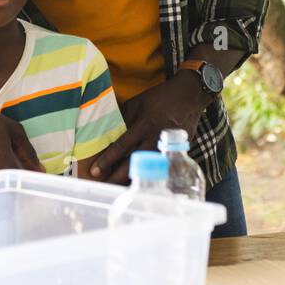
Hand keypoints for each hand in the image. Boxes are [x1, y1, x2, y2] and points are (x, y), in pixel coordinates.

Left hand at [89, 74, 208, 184]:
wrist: (190, 96)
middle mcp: (156, 138)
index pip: (122, 146)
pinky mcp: (177, 151)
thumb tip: (108, 134)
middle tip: (103, 187)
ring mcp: (168, 147)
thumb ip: (123, 120)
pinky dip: (150, 175)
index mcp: (145, 124)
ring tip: (117, 189)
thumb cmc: (159, 97)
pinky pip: (161, 167)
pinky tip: (139, 183)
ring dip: (132, 179)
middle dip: (117, 177)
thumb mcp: (137, 103)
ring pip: (147, 168)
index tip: (95, 171)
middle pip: (134, 163)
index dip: (107, 160)